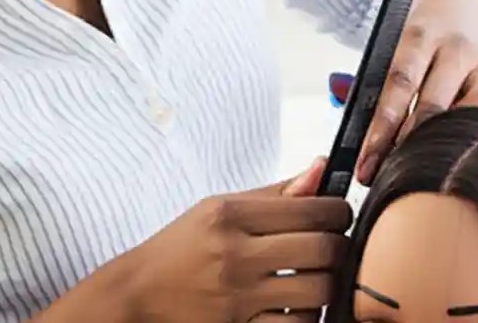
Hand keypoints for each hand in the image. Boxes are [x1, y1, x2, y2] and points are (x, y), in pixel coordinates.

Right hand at [125, 159, 352, 321]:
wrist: (138, 293)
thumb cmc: (182, 247)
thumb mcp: (219, 208)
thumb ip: (275, 193)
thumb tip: (322, 168)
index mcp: (231, 215)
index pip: (314, 209)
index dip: (340, 212)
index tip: (338, 217)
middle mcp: (235, 254)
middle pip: (324, 249)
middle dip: (340, 247)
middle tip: (333, 247)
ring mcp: (238, 296)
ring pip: (318, 290)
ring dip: (327, 283)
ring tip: (317, 276)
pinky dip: (308, 315)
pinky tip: (298, 305)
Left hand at [356, 0, 477, 183]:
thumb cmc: (418, 28)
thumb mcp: (393, 41)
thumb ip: (377, 79)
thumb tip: (347, 121)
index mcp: (418, 36)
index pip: (399, 86)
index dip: (382, 128)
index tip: (365, 164)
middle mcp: (455, 47)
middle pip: (434, 103)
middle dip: (411, 146)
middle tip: (391, 180)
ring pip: (475, 105)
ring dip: (458, 142)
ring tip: (440, 176)